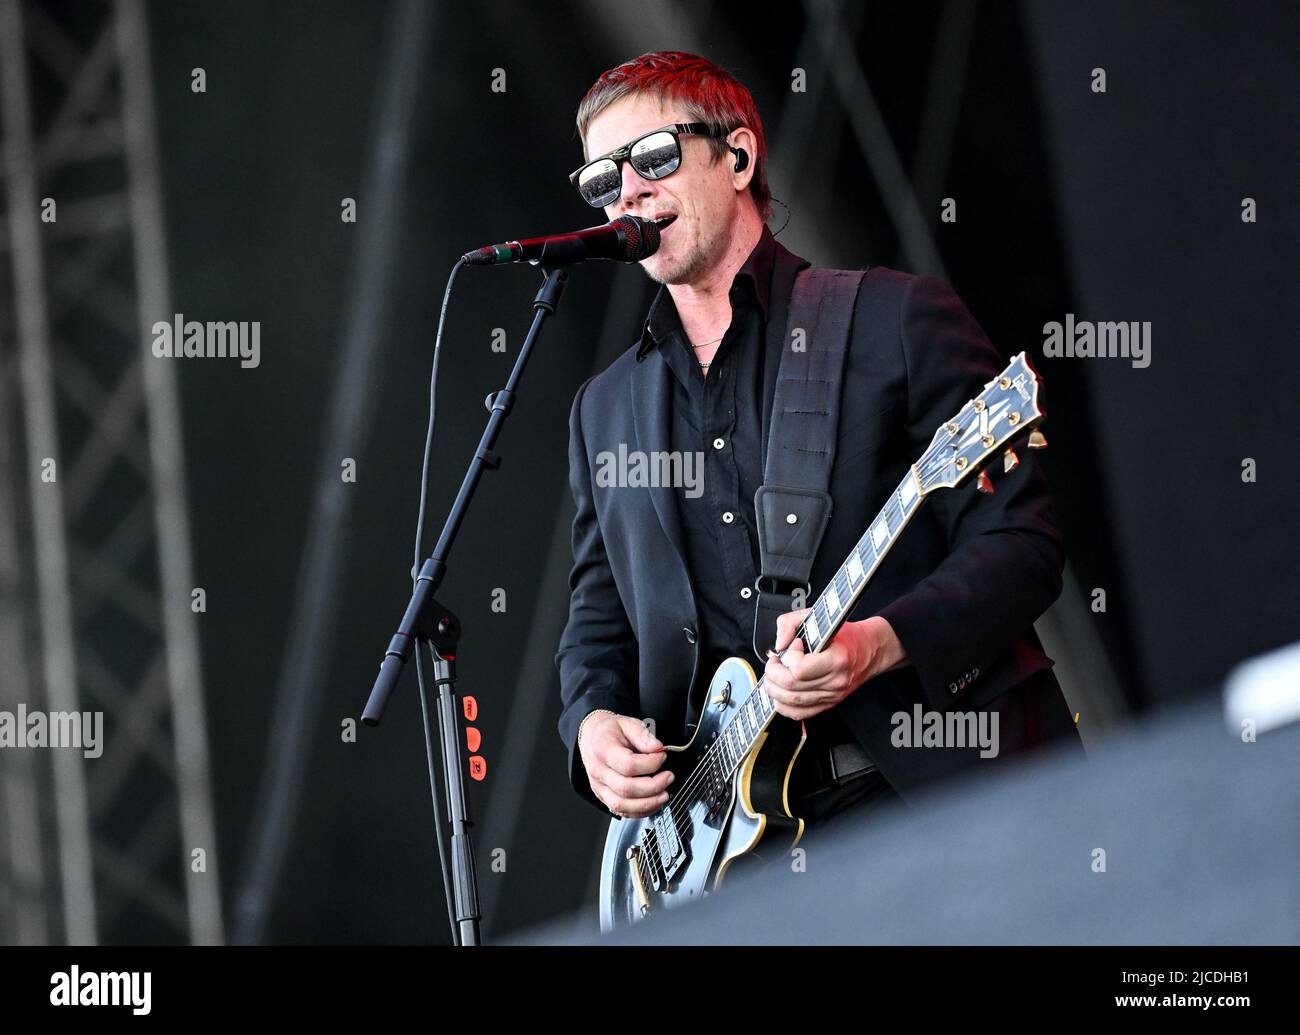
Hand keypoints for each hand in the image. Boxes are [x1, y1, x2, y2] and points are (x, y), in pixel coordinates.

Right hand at [578, 712, 674, 817]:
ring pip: (622, 805)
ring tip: (664, 794)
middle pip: (627, 788)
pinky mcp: (603, 796)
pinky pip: (621, 811)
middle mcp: (598, 771)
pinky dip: (639, 811)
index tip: (662, 757)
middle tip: (668, 777)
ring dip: (648, 803)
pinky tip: (653, 803)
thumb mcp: (627, 723)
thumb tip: (657, 748)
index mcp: (603, 750)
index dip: (651, 764)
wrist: (591, 737)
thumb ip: (643, 735)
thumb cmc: (609, 731)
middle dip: (654, 786)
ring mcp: (599, 786)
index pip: (629, 765)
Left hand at [763, 611, 907, 720]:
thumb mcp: (820, 617)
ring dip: (774, 688)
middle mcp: (835, 681)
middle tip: (775, 661)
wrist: (871, 650)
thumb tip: (779, 643)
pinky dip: (782, 704)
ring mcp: (831, 696)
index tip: (794, 645)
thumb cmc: (848, 635)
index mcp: (837, 660)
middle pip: (791, 687)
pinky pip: (798, 713)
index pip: (800, 669)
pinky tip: (780, 691)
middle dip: (773, 673)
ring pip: (791, 702)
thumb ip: (791, 623)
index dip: (789, 656)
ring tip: (775, 674)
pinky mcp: (828, 704)